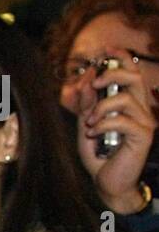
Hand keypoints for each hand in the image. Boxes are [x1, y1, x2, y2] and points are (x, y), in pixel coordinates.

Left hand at [65, 54, 155, 213]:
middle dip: (111, 75)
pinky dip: (102, 124)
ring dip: (99, 108)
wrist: (104, 180)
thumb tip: (88, 78)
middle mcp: (140, 109)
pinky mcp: (143, 136)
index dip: (122, 59)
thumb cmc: (97, 153)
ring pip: (124, 99)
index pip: (132, 74)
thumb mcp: (86, 123)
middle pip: (134, 78)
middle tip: (93, 86)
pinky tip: (93, 134)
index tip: (107, 50)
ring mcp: (144, 122)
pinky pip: (122, 120)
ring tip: (89, 123)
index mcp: (129, 103)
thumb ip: (87, 102)